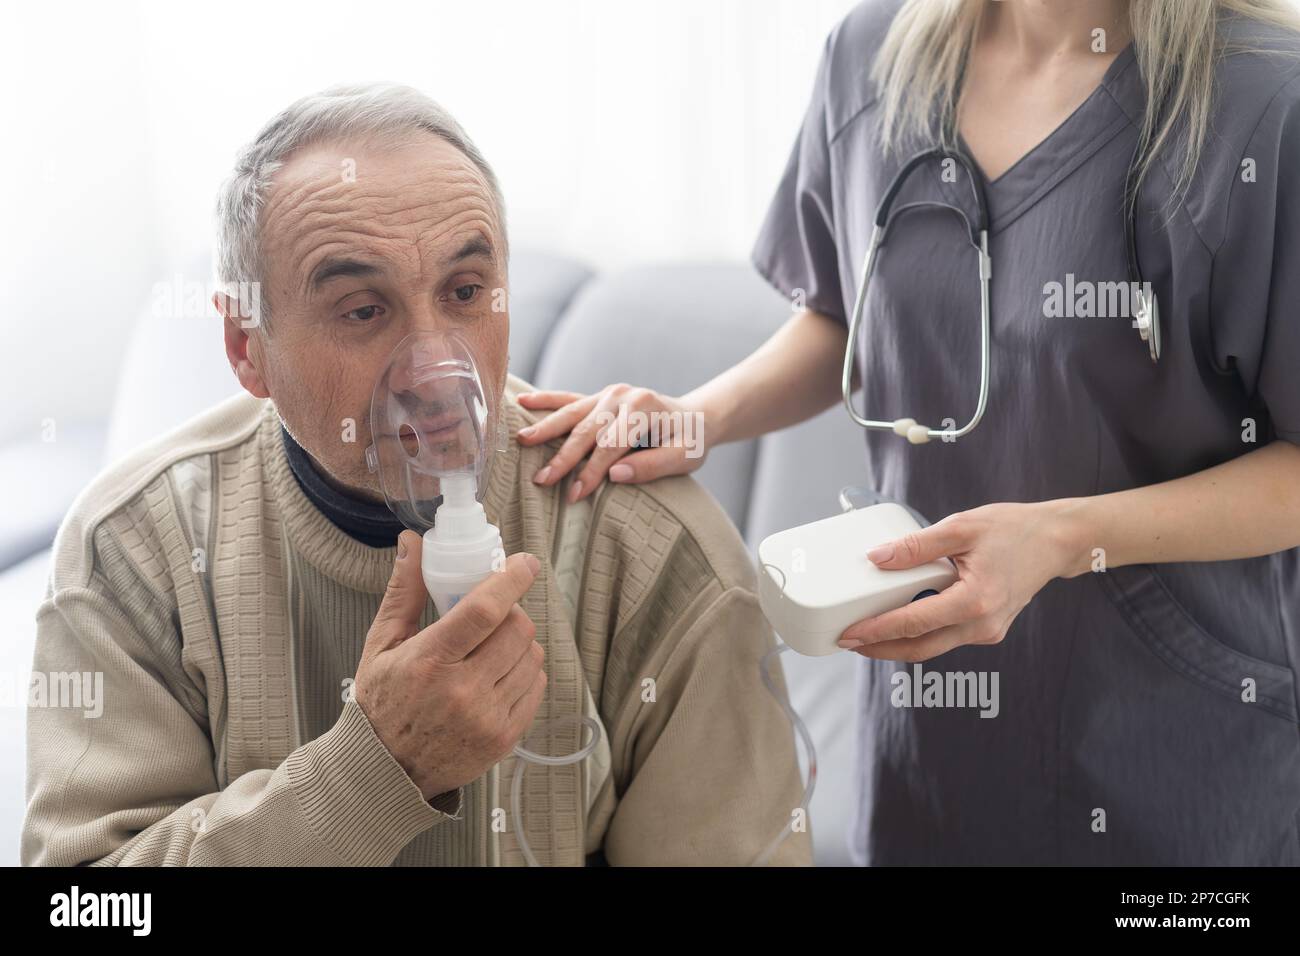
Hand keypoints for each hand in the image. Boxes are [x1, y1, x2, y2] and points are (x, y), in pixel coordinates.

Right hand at [353, 530, 546, 800]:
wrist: (386, 772)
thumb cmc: (382, 702)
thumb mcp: (381, 645)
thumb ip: (403, 592)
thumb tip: (413, 542)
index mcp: (429, 661)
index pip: (484, 610)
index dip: (511, 580)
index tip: (524, 563)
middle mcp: (462, 691)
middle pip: (517, 629)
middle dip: (512, 611)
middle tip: (493, 615)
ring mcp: (487, 718)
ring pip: (532, 656)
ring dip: (519, 643)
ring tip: (492, 648)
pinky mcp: (505, 737)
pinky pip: (537, 686)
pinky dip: (525, 673)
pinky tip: (498, 675)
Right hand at [517, 384, 710, 502]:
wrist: (695, 418)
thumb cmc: (690, 442)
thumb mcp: (684, 458)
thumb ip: (652, 466)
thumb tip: (615, 475)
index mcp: (643, 408)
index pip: (610, 445)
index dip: (592, 471)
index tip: (575, 495)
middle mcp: (622, 395)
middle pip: (586, 430)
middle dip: (564, 458)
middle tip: (542, 481)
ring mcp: (609, 394)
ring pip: (572, 413)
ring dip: (546, 428)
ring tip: (521, 442)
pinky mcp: (599, 397)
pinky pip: (569, 398)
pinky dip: (547, 399)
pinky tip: (524, 400)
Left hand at [838, 501, 1079, 661]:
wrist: (1056, 541)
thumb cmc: (1013, 530)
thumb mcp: (961, 528)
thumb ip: (917, 546)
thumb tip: (876, 558)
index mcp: (975, 601)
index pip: (914, 623)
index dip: (877, 631)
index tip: (848, 634)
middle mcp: (982, 624)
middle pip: (919, 648)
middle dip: (880, 649)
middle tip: (846, 641)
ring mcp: (987, 631)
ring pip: (932, 647)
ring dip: (898, 643)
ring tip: (865, 631)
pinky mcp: (988, 629)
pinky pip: (946, 637)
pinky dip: (920, 633)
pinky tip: (899, 620)